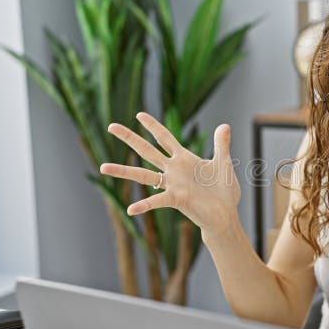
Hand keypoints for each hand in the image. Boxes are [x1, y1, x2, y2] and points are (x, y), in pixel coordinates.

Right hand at [100, 112, 240, 236]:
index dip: (153, 126)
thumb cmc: (224, 191)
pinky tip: (130, 209)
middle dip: (130, 138)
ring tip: (103, 167)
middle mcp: (174, 170)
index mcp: (184, 159)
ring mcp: (173, 185)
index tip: (139, 114)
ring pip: (143, 175)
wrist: (226, 214)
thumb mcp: (223, 163)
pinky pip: (157, 201)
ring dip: (123, 171)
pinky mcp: (176, 199)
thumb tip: (224, 125)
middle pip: (147, 150)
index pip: (165, 138)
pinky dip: (144, 205)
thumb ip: (221, 144)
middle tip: (111, 126)